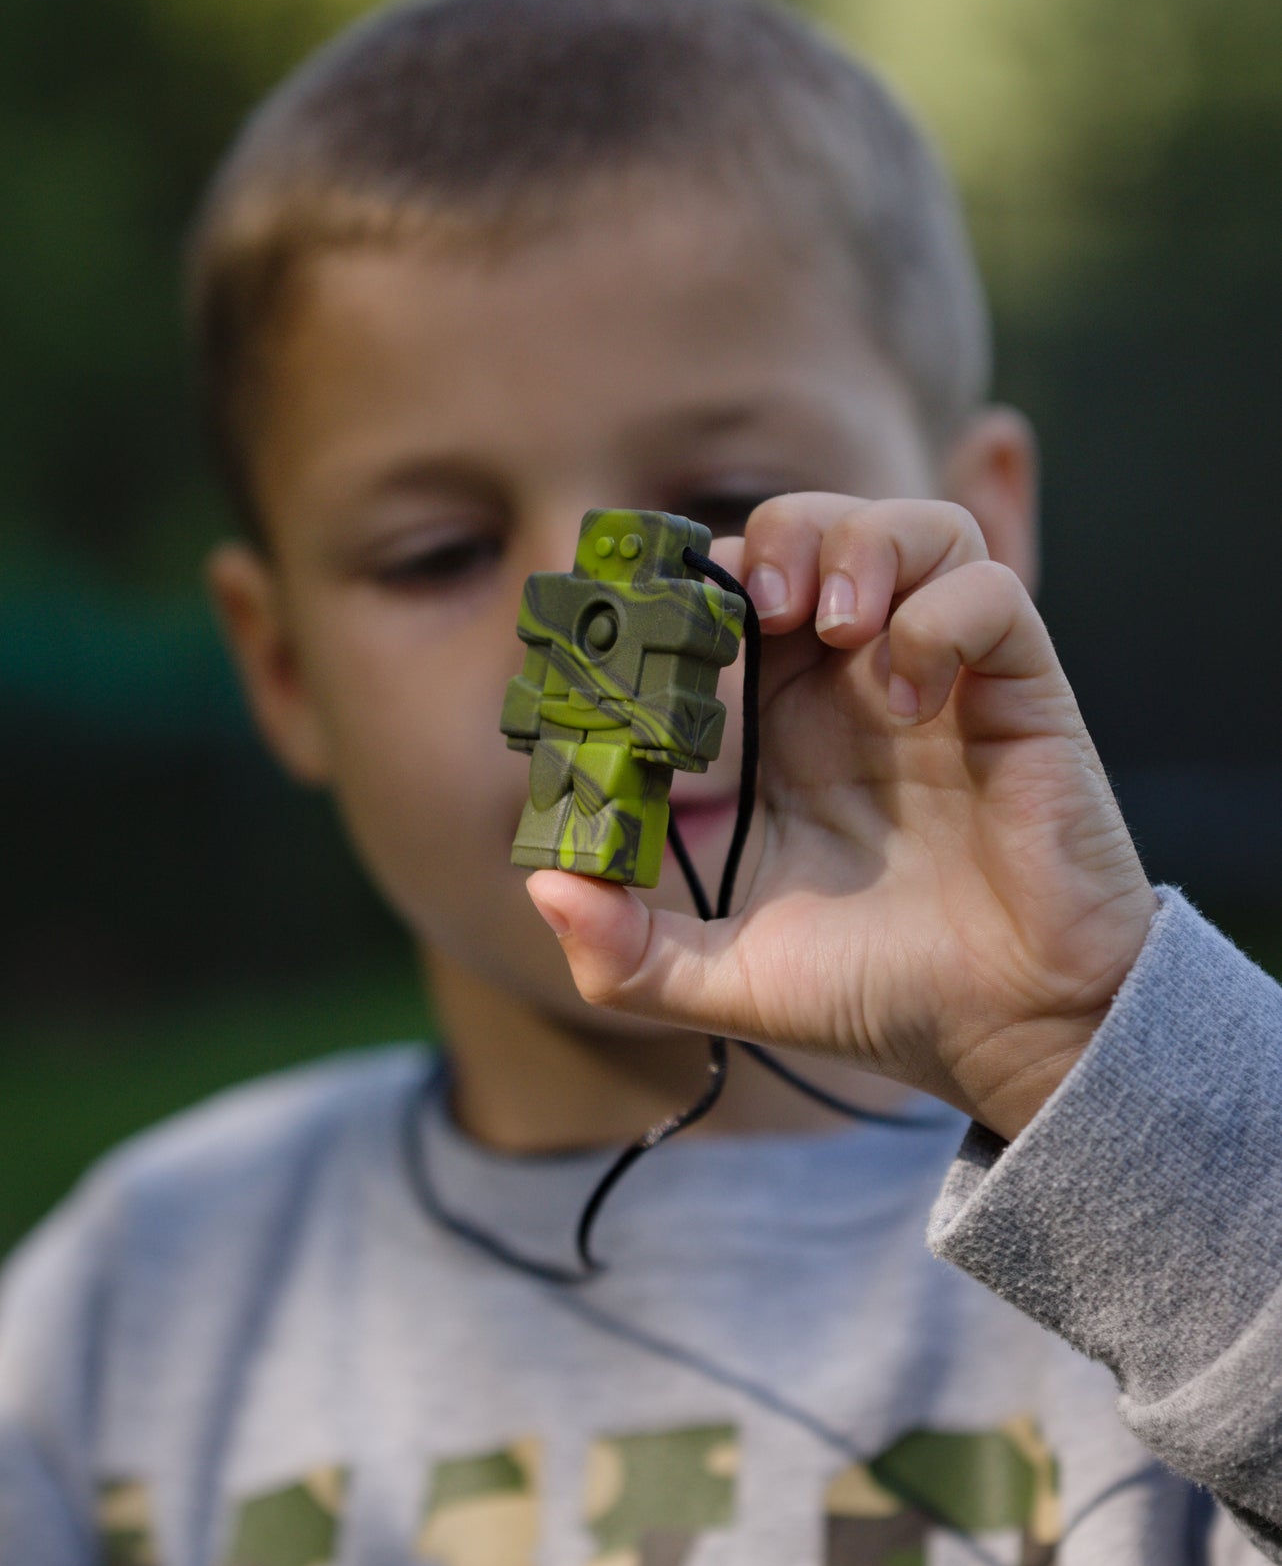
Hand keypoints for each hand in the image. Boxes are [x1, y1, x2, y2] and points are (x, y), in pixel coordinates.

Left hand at [526, 493, 1156, 1140]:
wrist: (1008, 1036)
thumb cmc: (879, 991)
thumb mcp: (726, 976)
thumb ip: (626, 951)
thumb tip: (544, 884)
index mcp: (785, 726)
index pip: (731, 596)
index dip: (687, 586)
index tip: (650, 628)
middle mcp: (863, 685)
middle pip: (817, 531)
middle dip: (774, 538)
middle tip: (748, 607)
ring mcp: (945, 678)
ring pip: (916, 529)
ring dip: (860, 546)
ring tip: (828, 624)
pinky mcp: (1021, 691)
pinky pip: (991, 593)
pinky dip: (942, 617)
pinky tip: (911, 695)